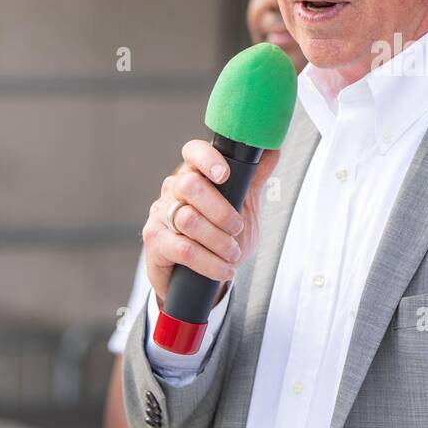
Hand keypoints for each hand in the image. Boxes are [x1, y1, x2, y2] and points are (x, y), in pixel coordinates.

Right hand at [142, 141, 279, 305]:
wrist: (200, 278)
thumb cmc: (221, 235)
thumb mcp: (243, 205)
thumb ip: (255, 178)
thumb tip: (273, 148)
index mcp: (194, 174)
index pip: (193, 152)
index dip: (207, 159)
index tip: (225, 175)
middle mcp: (173, 190)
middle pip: (190, 185)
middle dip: (221, 211)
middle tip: (237, 228)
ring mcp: (159, 214)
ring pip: (188, 219)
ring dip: (218, 241)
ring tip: (233, 254)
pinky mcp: (154, 241)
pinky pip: (183, 249)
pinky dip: (210, 262)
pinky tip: (224, 269)